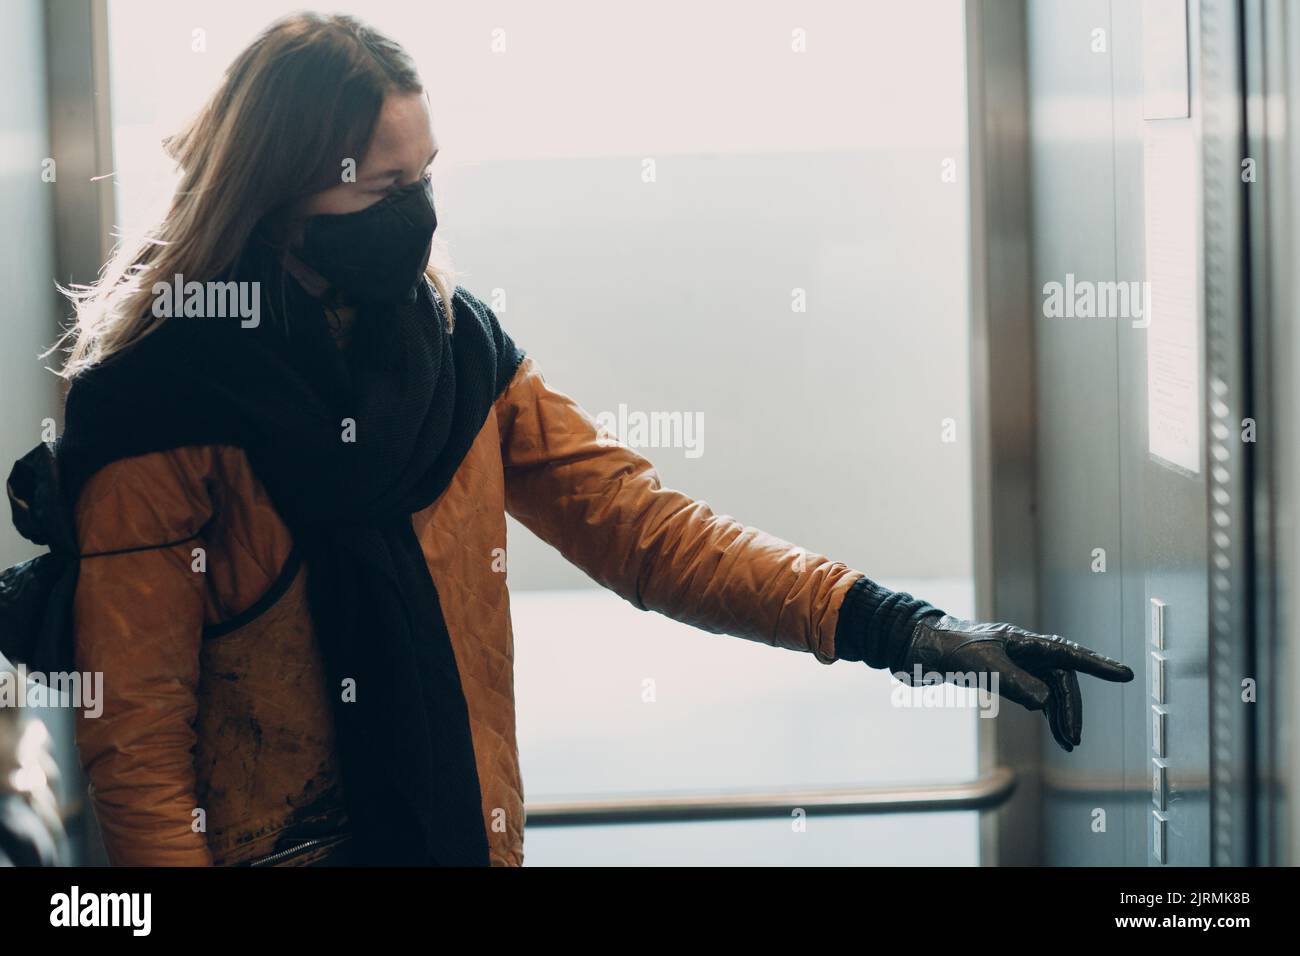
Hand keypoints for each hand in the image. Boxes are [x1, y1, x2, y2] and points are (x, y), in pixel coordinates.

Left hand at [897, 614, 1133, 751]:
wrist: (921, 647)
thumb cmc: (951, 648)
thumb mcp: (983, 666)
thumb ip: (1015, 683)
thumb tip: (1046, 704)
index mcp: (1025, 642)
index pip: (1069, 655)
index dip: (1098, 665)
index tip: (1125, 675)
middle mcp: (1025, 650)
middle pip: (1061, 680)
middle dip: (1071, 710)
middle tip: (1073, 741)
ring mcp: (1016, 661)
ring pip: (1050, 689)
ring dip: (1059, 714)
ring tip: (1067, 743)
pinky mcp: (1005, 673)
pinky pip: (1036, 692)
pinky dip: (1045, 710)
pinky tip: (1050, 724)